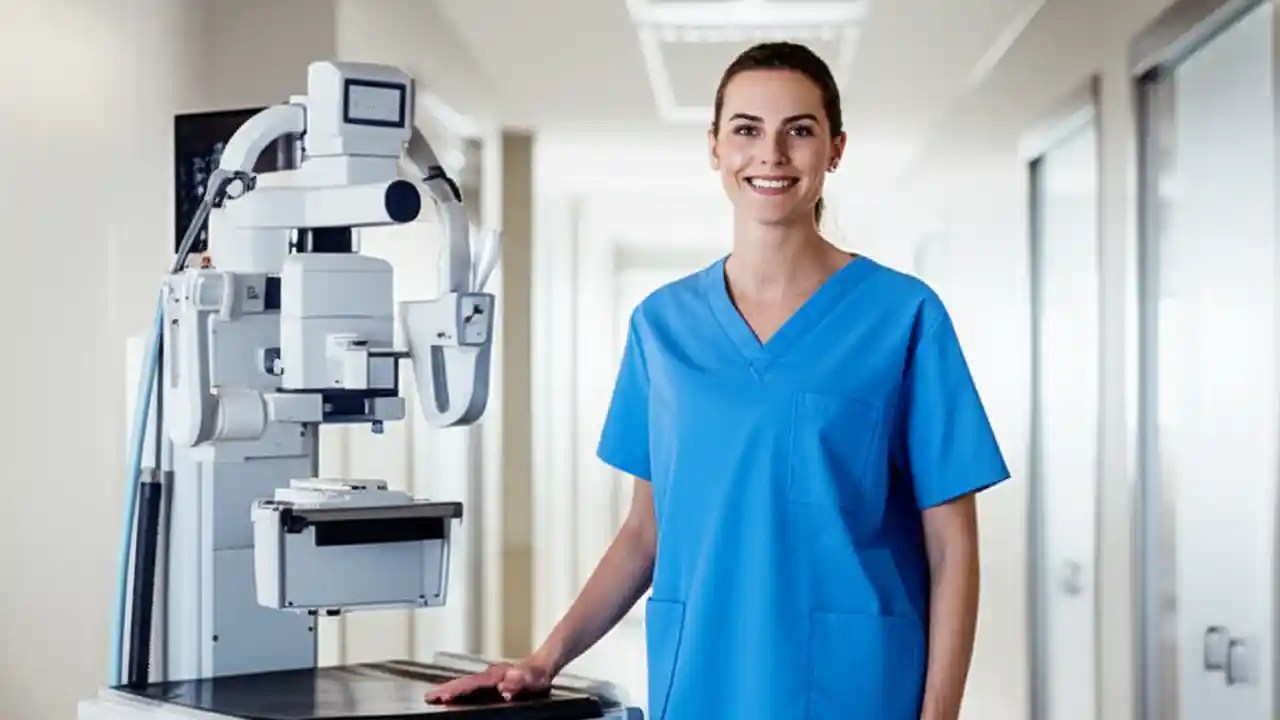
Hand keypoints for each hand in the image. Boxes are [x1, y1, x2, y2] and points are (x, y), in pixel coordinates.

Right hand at [424, 659, 553, 703]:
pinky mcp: (492, 687)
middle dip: (446, 690)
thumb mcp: (535, 676)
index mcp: (497, 674)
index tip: (442, 695)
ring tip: (435, 699)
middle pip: (464, 683)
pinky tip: (454, 700)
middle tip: (429, 697)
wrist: (544, 665)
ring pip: (466, 686)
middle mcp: (490, 676)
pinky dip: (460, 695)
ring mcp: (490, 681)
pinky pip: (472, 691)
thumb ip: (522, 677)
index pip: (471, 683)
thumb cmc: (539, 673)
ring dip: (450, 692)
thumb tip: (508, 682)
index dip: (455, 689)